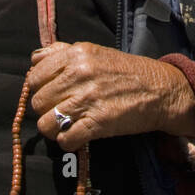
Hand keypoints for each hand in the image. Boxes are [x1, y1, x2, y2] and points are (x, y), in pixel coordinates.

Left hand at [27, 41, 194, 151]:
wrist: (161, 90)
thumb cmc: (126, 71)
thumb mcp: (94, 51)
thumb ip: (62, 52)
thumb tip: (34, 59)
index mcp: (76, 54)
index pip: (34, 76)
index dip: (40, 88)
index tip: (53, 93)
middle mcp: (79, 74)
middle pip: (37, 101)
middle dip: (47, 109)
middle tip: (63, 110)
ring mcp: (88, 99)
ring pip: (45, 123)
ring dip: (55, 128)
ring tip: (68, 125)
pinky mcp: (98, 123)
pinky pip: (65, 140)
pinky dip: (68, 142)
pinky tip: (78, 136)